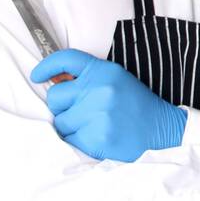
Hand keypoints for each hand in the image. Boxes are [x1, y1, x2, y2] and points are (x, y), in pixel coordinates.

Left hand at [30, 49, 186, 161]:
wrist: (163, 131)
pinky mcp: (97, 139)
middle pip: (55, 97)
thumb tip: (54, 81)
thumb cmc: (137, 106)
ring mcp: (98, 115)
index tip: (36, 76)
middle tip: (81, 112)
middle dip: (62, 106)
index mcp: (105, 71)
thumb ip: (89, 78)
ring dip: (71, 126)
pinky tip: (97, 138)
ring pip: (60, 122)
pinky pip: (70, 140)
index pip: (66, 59)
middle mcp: (100, 90)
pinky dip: (79, 141)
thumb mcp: (116, 81)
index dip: (47, 66)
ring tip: (94, 126)